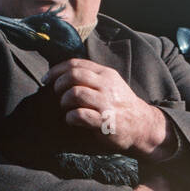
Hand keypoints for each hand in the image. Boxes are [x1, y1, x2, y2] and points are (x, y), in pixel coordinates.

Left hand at [45, 59, 170, 157]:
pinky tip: (72, 120)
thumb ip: (92, 77)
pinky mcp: (105, 121)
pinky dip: (70, 117)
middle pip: (73, 75)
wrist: (142, 127)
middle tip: (57, 94)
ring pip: (75, 93)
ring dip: (64, 101)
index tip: (47, 78)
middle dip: (59, 84)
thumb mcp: (111, 84)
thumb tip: (64, 73)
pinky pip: (80, 115)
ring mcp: (106, 103)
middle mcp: (106, 85)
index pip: (76, 64)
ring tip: (66, 108)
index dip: (57, 70)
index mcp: (106, 74)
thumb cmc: (121, 106)